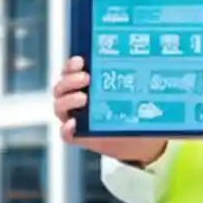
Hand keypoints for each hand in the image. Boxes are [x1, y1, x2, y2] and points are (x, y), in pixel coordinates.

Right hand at [52, 56, 166, 164]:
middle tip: (86, 78)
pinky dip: (67, 129)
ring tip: (83, 99)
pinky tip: (75, 124)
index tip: (81, 60)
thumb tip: (143, 61)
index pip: (69, 71)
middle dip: (69, 80)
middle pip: (60, 87)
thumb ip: (131, 78)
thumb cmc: (134, 112)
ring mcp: (75, 118)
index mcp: (84, 85)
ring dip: (67, 100)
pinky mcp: (79, 137)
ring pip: (58, 107)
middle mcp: (75, 100)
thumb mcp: (132, 93)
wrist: (140, 141)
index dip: (70, 65)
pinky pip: (65, 134)